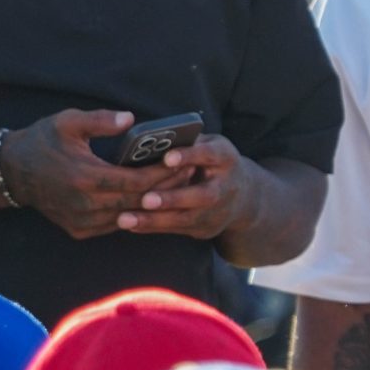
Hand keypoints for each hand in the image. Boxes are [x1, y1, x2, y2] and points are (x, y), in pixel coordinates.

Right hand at [0, 111, 190, 240]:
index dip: (163, 173)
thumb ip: (99, 120)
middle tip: (189, 173)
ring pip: (131, 216)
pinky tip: (151, 199)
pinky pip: (117, 224)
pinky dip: (135, 213)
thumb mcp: (68, 122)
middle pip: (139, 200)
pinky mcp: (79, 230)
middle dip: (167, 188)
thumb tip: (130, 119)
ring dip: (154, 203)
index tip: (182, 161)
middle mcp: (85, 204)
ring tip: (178, 185)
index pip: (137, 181)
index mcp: (85, 177)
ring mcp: (82, 221)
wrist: (13, 172)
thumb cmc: (43, 141)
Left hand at [117, 134, 257, 239]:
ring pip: (187, 218)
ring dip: (155, 219)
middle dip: (173, 198)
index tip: (167, 158)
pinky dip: (153, 227)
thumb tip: (147, 140)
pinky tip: (131, 224)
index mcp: (225, 158)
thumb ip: (184, 143)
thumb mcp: (207, 146)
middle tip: (146, 199)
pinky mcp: (207, 228)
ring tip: (125, 219)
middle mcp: (226, 186)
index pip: (209, 155)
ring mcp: (218, 211)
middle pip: (203, 195)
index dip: (189, 156)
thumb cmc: (212, 163)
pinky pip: (178, 229)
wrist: (244, 196)